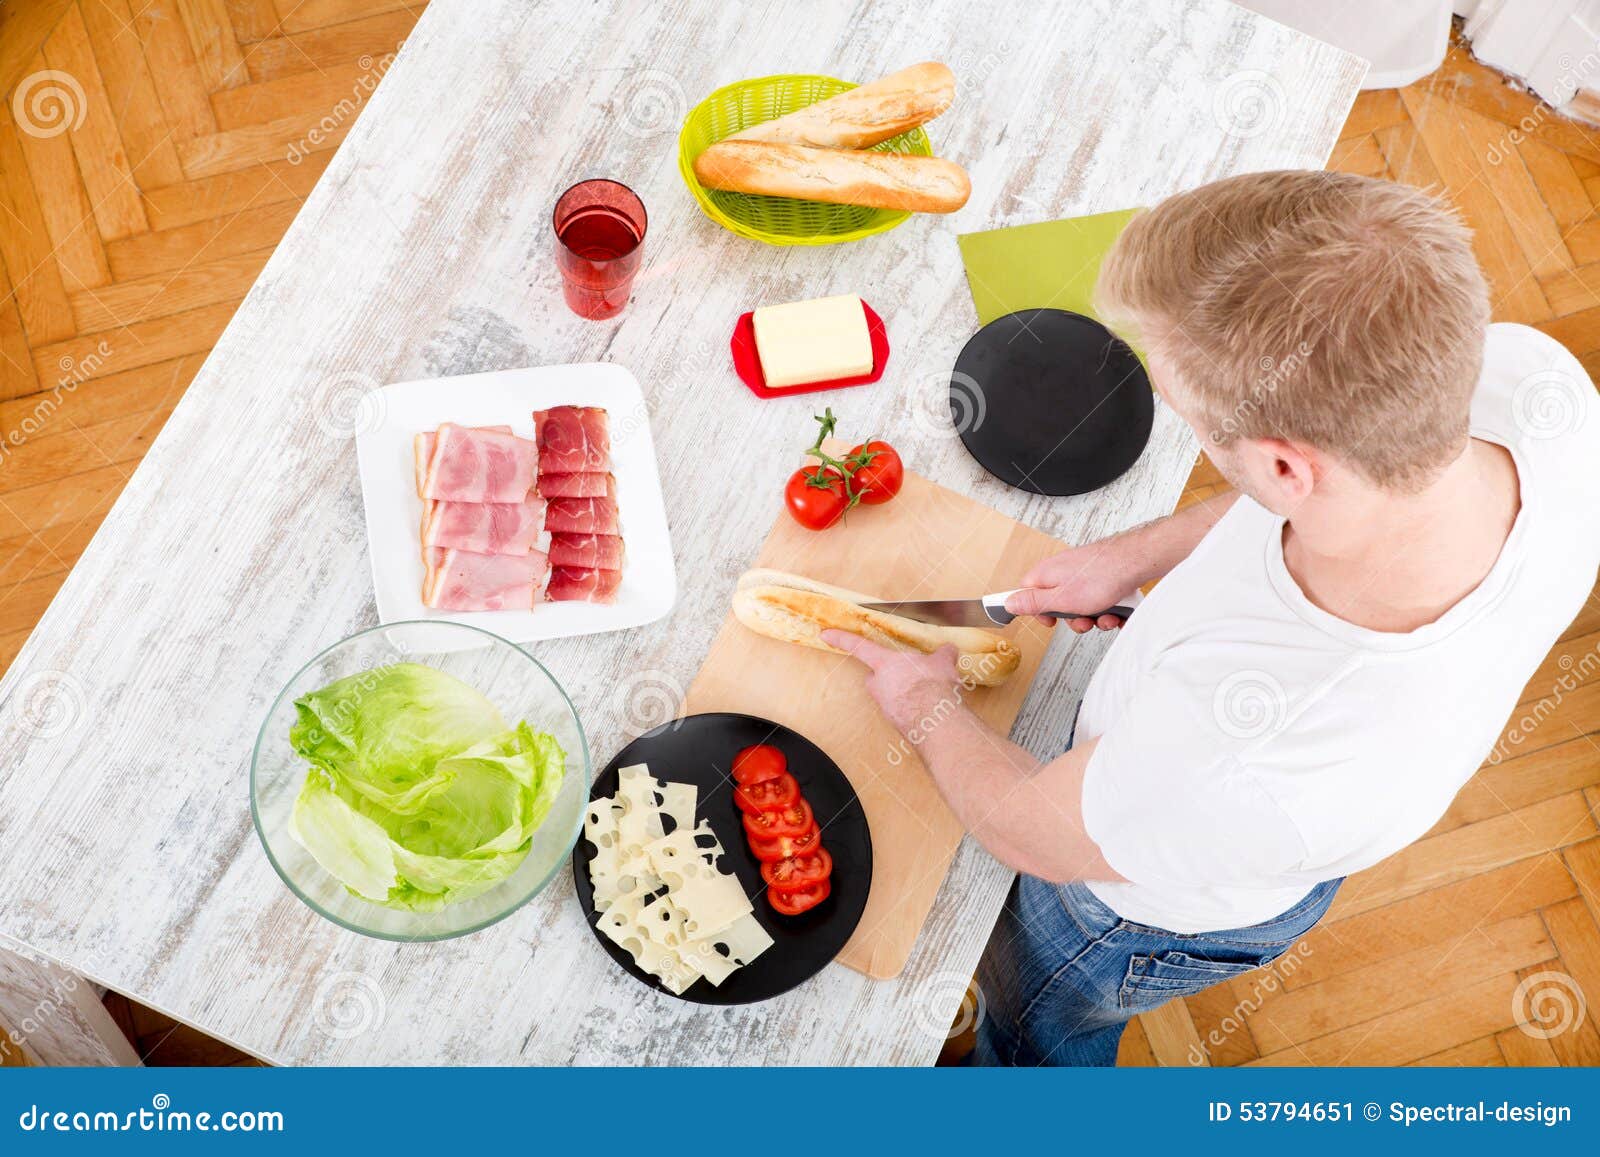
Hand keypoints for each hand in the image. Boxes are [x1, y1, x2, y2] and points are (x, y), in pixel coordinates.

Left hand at [820, 631, 962, 734]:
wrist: (935, 719)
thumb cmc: (932, 686)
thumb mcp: (942, 662)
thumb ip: (942, 654)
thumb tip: (948, 650)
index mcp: (885, 664)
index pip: (858, 646)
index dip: (841, 638)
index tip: (826, 635)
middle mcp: (879, 684)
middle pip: (875, 676)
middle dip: (888, 675)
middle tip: (908, 674)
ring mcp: (885, 706)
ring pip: (889, 695)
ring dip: (902, 692)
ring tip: (925, 692)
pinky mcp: (895, 723)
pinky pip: (900, 710)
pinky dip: (910, 708)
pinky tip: (928, 707)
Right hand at [1006, 542, 1139, 632]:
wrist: (1135, 562)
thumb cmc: (1101, 577)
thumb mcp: (1060, 599)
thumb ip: (1032, 602)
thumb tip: (1008, 603)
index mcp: (1046, 574)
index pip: (1028, 593)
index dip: (1038, 611)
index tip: (1051, 621)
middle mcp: (1062, 571)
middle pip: (1058, 604)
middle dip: (1073, 619)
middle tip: (1084, 621)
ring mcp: (1082, 573)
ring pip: (1081, 605)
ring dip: (1094, 617)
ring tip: (1106, 616)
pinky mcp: (1100, 576)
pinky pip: (1098, 599)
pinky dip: (1107, 609)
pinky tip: (1117, 612)